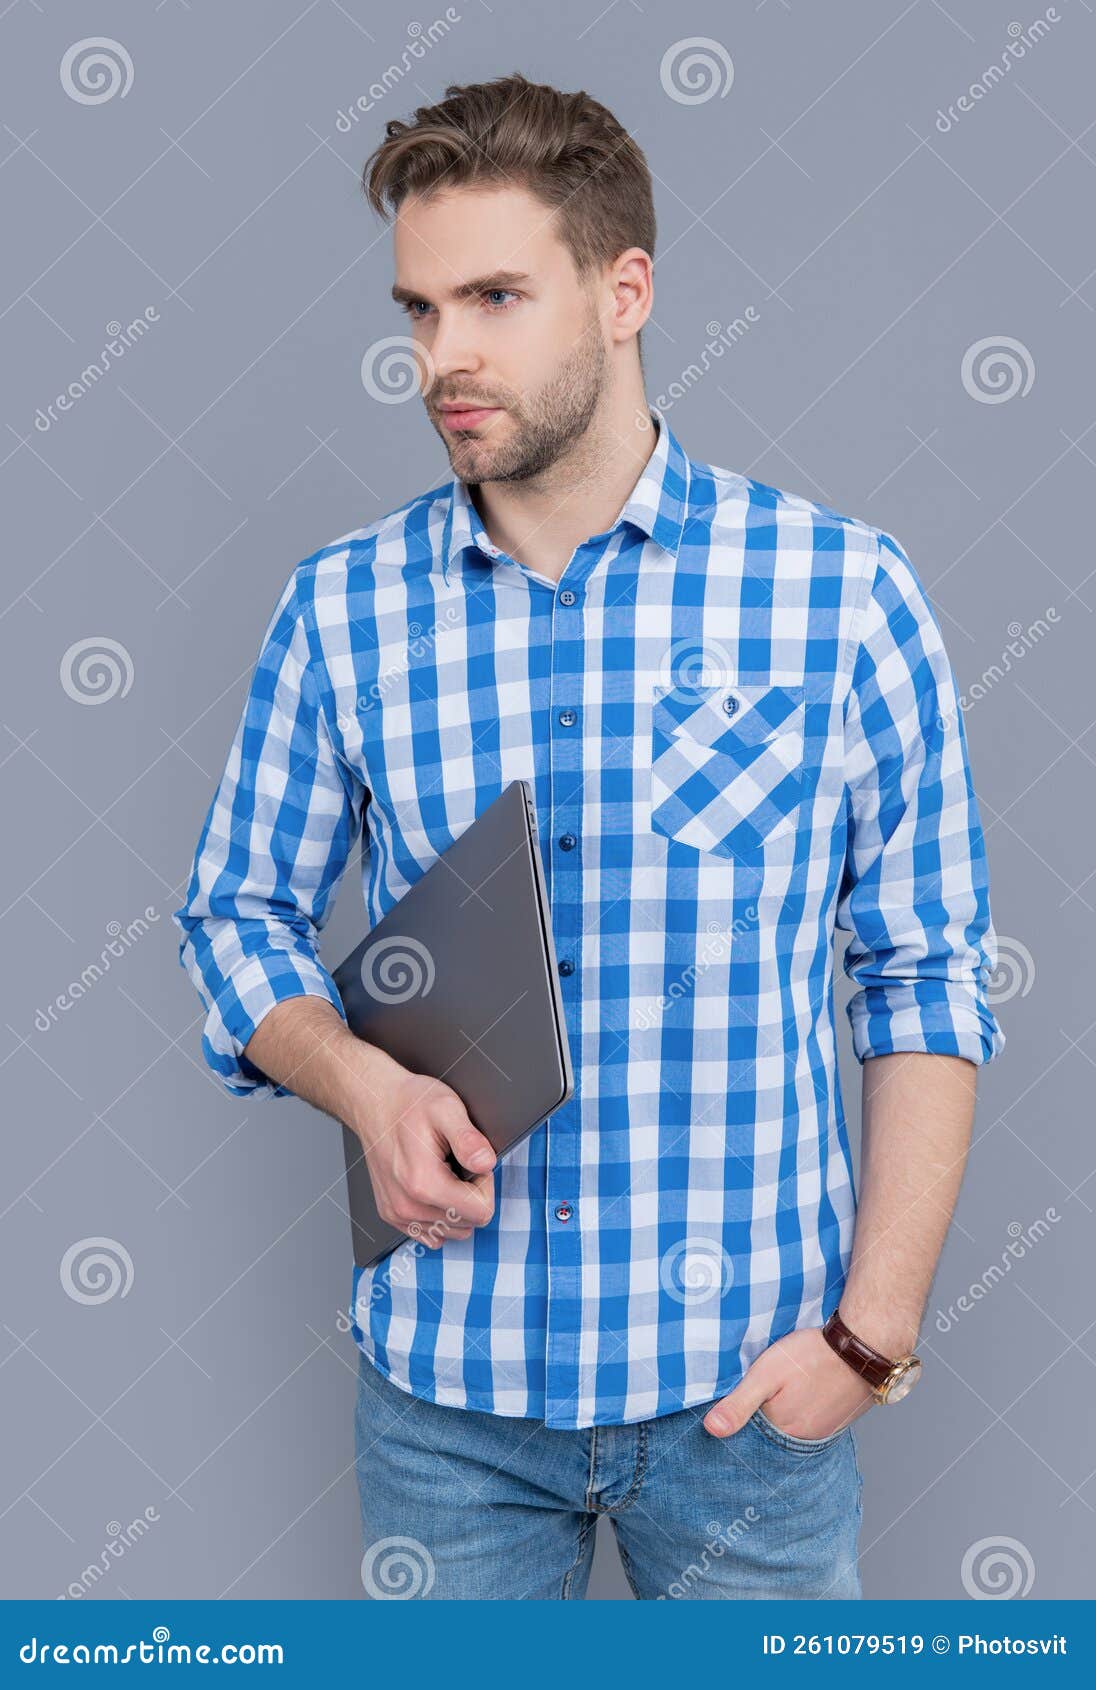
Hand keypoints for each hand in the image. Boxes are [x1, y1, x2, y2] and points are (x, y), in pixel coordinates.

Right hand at [354, 1064, 496, 1246]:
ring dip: (454, 1204)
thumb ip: (468, 1139)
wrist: (375, 1103)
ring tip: (442, 1170)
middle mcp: (408, 1206)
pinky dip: (439, 1213)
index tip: (472, 1161)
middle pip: (467, 1223)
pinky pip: (431, 1233)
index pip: (481, 1212)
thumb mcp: (447, 1108)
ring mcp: (397, 1214)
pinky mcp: (391, 1215)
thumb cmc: (409, 1103)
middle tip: (456, 1162)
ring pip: (451, 1230)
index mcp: (424, 1184)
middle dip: (471, 1194)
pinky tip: (431, 1186)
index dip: (485, 1184)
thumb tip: (486, 1164)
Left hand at [702, 1327, 874, 1439]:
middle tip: (766, 1385)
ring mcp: (823, 1430)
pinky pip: (811, 1419)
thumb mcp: (767, 1373)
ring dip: (785, 1410)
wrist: (864, 1346)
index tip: (737, 1395)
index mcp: (782, 1430)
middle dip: (762, 1413)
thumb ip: (739, 1403)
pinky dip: (803, 1407)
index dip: (741, 1412)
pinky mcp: (837, 1419)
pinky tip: (802, 1390)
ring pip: (792, 1424)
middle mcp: (803, 1438)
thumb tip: (711, 1430)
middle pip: (772, 1429)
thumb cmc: (813, 1356)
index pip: (750, 1431)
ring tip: (784, 1388)